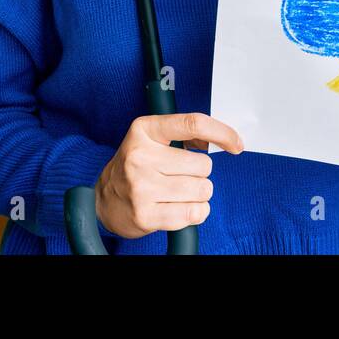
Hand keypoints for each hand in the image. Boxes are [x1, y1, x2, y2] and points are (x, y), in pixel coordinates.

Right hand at [94, 112, 244, 238]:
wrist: (102, 200)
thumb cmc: (135, 167)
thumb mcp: (151, 140)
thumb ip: (184, 135)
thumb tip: (222, 139)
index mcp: (144, 130)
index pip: (192, 124)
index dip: (221, 132)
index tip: (236, 144)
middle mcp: (140, 156)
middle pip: (203, 164)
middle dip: (201, 173)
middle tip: (182, 176)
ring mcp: (141, 186)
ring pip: (202, 190)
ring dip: (199, 195)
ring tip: (180, 194)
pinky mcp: (145, 214)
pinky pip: (193, 213)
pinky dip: (196, 212)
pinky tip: (180, 208)